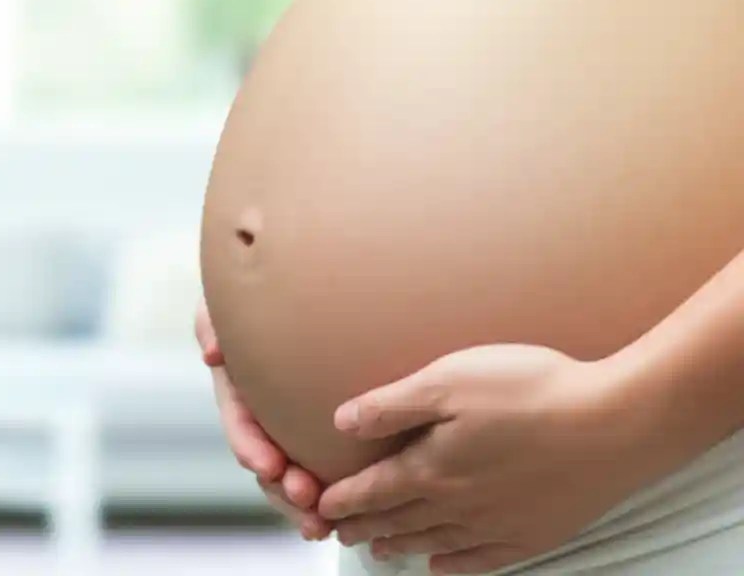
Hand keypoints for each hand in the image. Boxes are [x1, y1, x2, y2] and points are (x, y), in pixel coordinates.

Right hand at [195, 299, 330, 539]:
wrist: (309, 289)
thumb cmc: (261, 296)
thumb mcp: (226, 304)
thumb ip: (213, 322)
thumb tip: (213, 354)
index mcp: (241, 390)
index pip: (240, 424)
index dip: (251, 447)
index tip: (268, 465)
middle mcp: (265, 417)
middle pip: (268, 465)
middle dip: (283, 490)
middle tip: (307, 500)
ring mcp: (294, 430)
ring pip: (295, 478)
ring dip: (306, 505)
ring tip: (325, 526)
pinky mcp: (328, 435)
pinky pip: (329, 471)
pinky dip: (335, 495)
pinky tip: (350, 515)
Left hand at [318, 345, 646, 574]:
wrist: (615, 424)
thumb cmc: (531, 391)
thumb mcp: (449, 379)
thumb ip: (392, 405)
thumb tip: (340, 422)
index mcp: (432, 467)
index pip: (374, 490)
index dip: (344, 500)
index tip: (321, 507)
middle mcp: (458, 505)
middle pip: (400, 521)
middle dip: (366, 527)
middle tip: (341, 533)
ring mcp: (497, 525)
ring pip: (435, 543)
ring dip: (403, 546)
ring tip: (382, 549)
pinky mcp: (534, 533)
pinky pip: (482, 561)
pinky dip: (455, 565)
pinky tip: (443, 566)